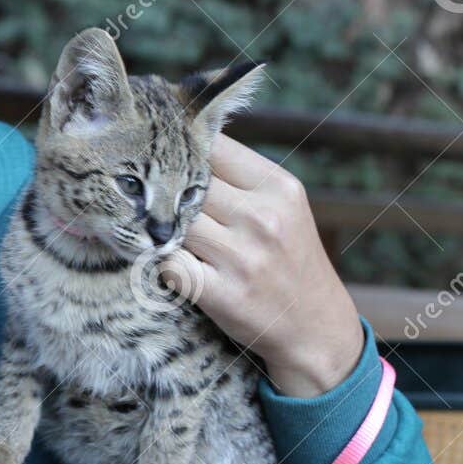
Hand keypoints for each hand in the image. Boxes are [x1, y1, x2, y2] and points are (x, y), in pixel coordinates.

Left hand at [161, 134, 363, 396]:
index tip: (163, 153)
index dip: (180, 147)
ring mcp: (242, 257)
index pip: (212, 144)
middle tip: (147, 192)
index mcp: (278, 188)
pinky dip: (160, 260)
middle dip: (164, 188)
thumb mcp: (283, 206)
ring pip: (172, 220)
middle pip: (185, 181)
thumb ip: (239, 175)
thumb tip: (185, 136)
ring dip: (159, 225)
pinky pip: (167, 262)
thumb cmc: (288, 257)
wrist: (315, 327)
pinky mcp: (221, 293)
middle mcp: (263, 218)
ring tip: (159, 228)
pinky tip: (167, 260)